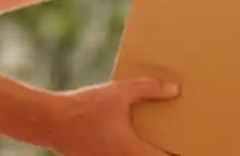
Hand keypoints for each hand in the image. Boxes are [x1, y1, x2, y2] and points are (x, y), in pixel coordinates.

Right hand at [48, 79, 178, 155]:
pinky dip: (128, 151)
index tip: (190, 149)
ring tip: (152, 141)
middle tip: (174, 143)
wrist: (50, 121)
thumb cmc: (84, 107)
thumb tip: (174, 89)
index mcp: (131, 150)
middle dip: (161, 152)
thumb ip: (148, 89)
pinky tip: (129, 140)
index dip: (178, 155)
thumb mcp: (118, 93)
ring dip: (142, 151)